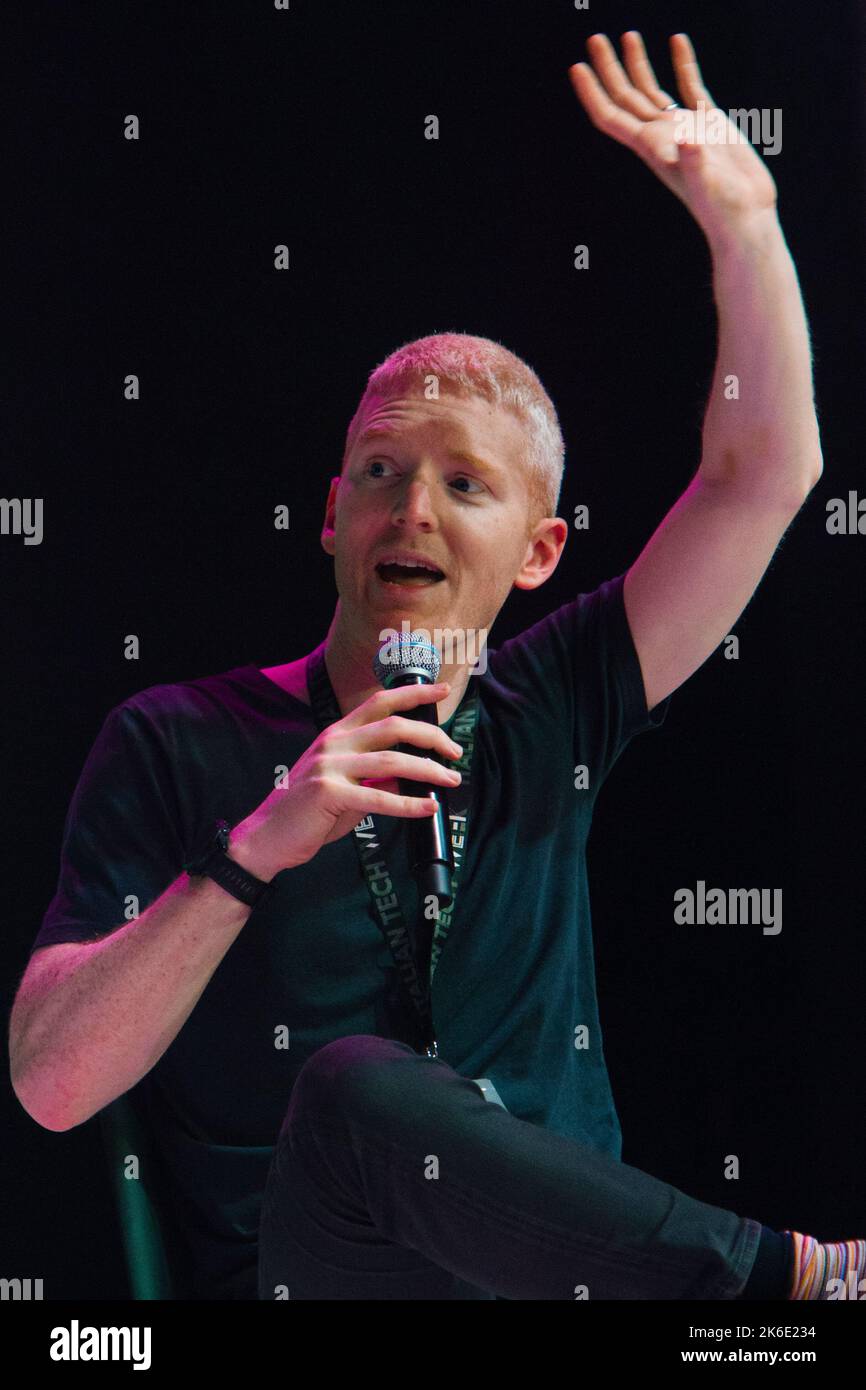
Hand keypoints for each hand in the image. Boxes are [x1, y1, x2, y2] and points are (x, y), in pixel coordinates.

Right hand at [232, 682, 464, 875]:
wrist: (267, 836)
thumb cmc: (308, 812)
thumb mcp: (345, 786)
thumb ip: (376, 779)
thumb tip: (412, 778)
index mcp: (337, 734)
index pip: (379, 703)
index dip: (413, 694)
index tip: (441, 692)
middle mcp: (333, 743)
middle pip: (393, 727)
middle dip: (431, 736)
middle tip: (455, 752)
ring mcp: (329, 767)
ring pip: (392, 761)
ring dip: (428, 771)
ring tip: (451, 780)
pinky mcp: (328, 794)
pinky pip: (378, 798)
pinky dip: (408, 804)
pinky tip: (428, 807)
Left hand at [568, 32, 778, 243]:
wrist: (747, 216)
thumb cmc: (723, 208)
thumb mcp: (706, 183)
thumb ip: (694, 159)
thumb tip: (687, 135)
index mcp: (652, 147)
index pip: (612, 117)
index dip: (592, 93)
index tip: (577, 66)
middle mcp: (662, 135)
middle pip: (626, 97)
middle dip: (609, 68)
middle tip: (594, 38)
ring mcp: (684, 127)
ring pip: (652, 91)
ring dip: (638, 64)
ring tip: (629, 36)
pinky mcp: (709, 123)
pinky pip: (690, 86)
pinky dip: (683, 63)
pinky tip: (677, 41)